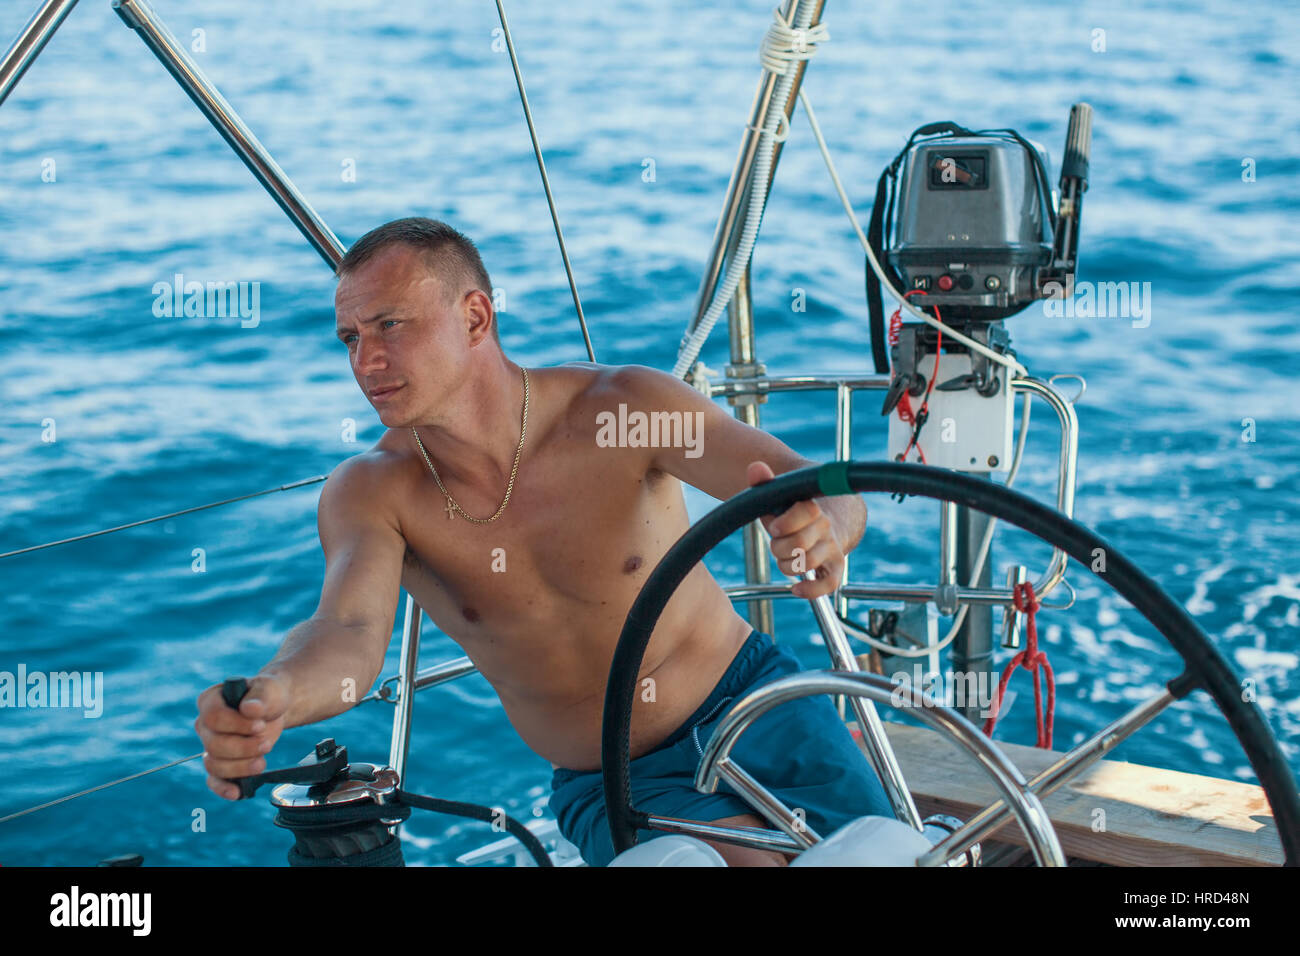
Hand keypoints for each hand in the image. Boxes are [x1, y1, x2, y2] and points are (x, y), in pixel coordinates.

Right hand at [194, 674, 290, 799]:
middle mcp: (204, 725)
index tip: (260, 725)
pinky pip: (214, 780)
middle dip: (244, 748)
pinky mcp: (220, 763)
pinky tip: (237, 793)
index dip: (237, 725)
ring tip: (262, 761)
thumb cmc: (268, 696)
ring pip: (214, 765)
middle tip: (266, 743)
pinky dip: (224, 788)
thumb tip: (250, 709)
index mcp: (210, 701)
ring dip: (240, 767)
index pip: (213, 717)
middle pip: (214, 745)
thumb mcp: (269, 689)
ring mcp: (209, 746)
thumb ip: (260, 696)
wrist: (274, 709)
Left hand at [747, 460, 845, 599]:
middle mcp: (826, 527)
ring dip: (786, 566)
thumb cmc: (793, 512)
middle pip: (800, 543)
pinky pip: (830, 585)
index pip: (805, 512)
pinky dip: (811, 590)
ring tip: (783, 559)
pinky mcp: (836, 568)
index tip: (774, 526)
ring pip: (808, 563)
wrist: (826, 522)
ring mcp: (833, 549)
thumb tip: (755, 467)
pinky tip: (795, 589)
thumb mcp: (778, 497)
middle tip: (776, 543)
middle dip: (779, 547)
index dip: (785, 522)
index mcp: (812, 508)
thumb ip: (764, 482)